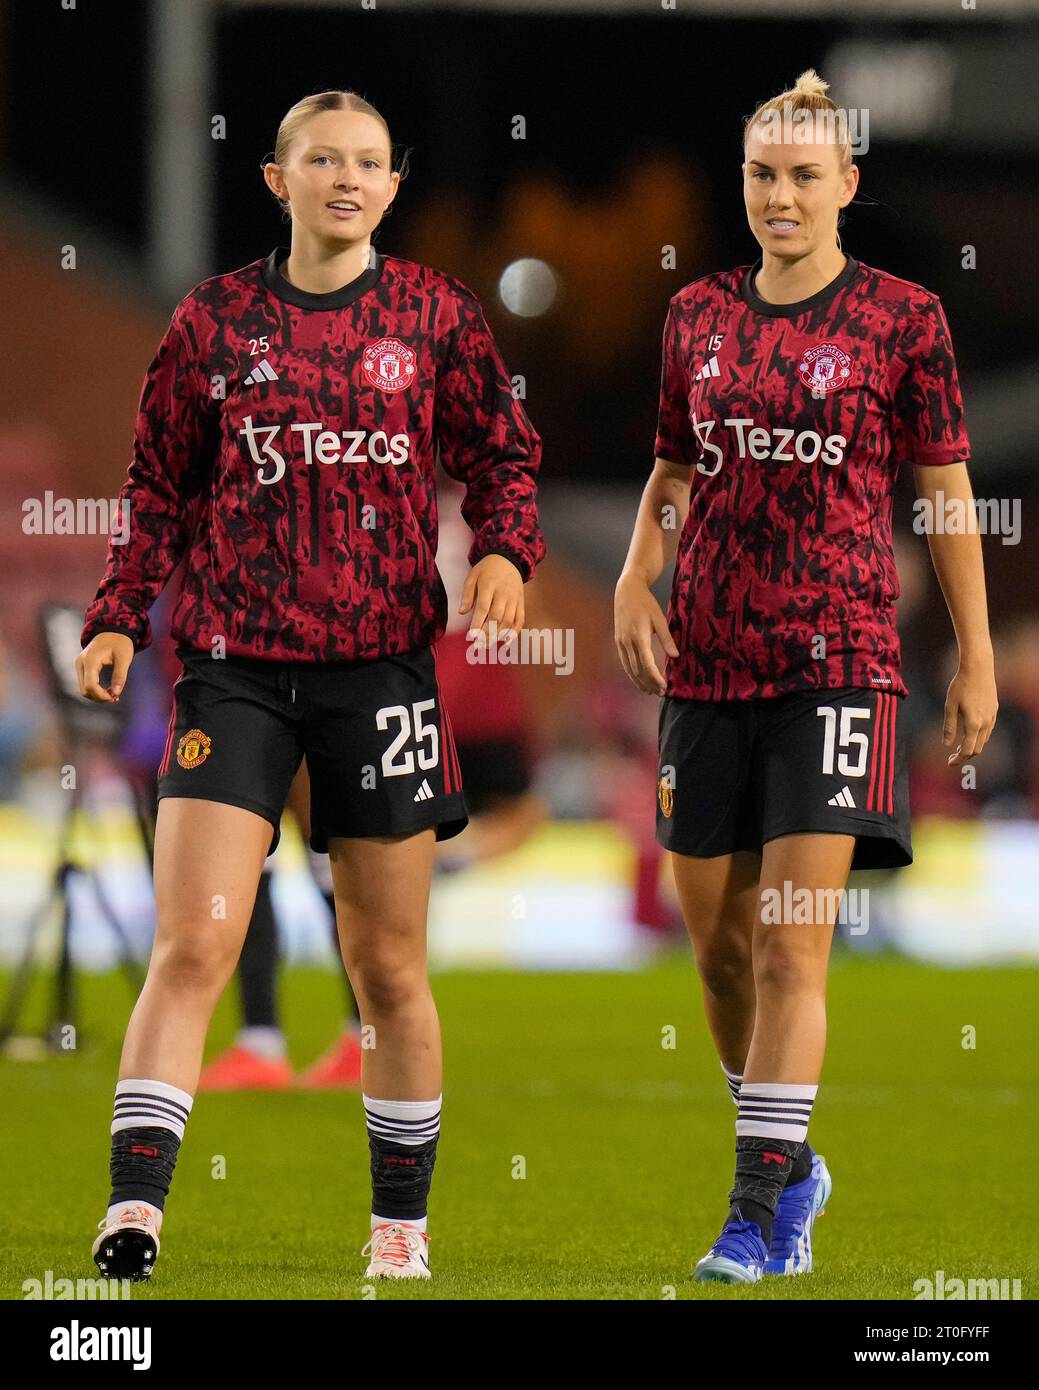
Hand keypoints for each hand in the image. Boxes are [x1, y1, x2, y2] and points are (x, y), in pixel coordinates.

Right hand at [76, 632, 134, 703]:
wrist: (112, 631)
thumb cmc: (120, 643)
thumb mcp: (124, 658)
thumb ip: (120, 676)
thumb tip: (116, 693)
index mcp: (90, 659)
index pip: (90, 685)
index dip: (101, 695)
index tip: (114, 697)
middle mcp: (81, 663)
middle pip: (85, 690)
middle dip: (99, 697)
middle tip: (115, 698)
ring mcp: (79, 665)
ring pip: (84, 689)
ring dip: (97, 695)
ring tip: (113, 694)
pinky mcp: (81, 667)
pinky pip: (85, 683)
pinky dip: (95, 690)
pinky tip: (107, 690)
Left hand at [458, 554, 523, 640]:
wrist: (508, 560)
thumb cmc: (487, 570)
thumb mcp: (473, 576)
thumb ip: (467, 594)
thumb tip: (462, 612)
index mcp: (489, 585)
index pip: (483, 607)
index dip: (478, 623)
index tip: (472, 635)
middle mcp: (504, 592)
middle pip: (497, 616)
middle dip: (487, 633)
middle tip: (478, 645)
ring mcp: (514, 598)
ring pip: (508, 620)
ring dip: (498, 635)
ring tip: (487, 645)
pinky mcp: (521, 602)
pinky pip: (520, 619)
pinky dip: (514, 632)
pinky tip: (506, 641)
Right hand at [614, 570, 677, 695]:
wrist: (627, 591)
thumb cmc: (646, 603)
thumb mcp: (660, 619)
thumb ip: (667, 639)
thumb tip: (675, 656)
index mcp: (639, 636)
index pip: (647, 663)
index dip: (655, 677)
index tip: (664, 686)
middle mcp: (627, 642)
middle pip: (637, 669)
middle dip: (649, 683)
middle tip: (660, 693)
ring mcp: (621, 642)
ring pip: (629, 668)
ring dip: (639, 681)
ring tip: (650, 691)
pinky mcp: (618, 641)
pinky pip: (624, 662)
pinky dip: (631, 673)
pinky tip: (638, 679)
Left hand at [943, 659, 997, 765]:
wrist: (978, 669)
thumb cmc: (960, 686)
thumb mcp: (949, 706)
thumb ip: (949, 726)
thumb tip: (947, 744)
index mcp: (973, 723)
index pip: (968, 750)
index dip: (958, 759)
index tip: (949, 763)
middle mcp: (985, 723)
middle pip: (977, 748)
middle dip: (965, 755)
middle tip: (952, 756)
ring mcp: (992, 717)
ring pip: (984, 740)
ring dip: (972, 746)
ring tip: (958, 747)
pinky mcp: (994, 711)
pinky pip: (988, 730)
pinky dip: (978, 737)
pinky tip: (969, 733)